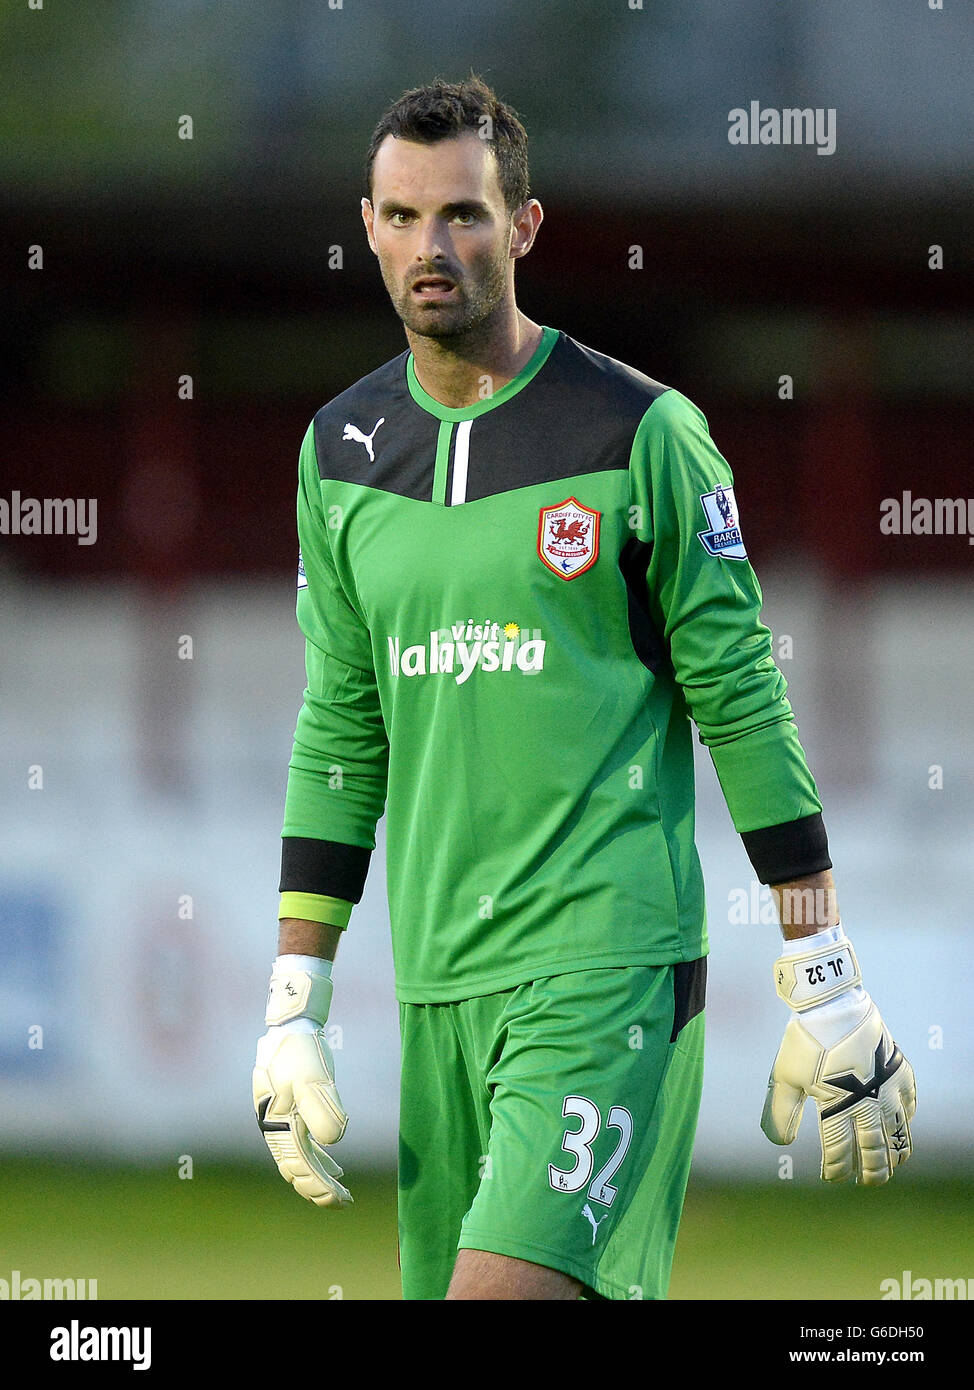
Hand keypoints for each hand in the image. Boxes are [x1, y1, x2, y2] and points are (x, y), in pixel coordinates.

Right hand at [253, 1023, 351, 1205]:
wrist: (289, 1026)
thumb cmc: (301, 1051)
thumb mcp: (313, 1078)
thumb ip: (323, 1109)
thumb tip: (335, 1142)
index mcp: (278, 1124)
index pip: (301, 1167)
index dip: (321, 1187)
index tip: (343, 1199)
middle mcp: (275, 1127)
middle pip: (296, 1170)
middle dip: (319, 1189)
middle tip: (346, 1202)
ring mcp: (281, 1120)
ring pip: (298, 1160)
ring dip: (319, 1177)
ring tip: (342, 1191)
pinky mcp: (290, 1111)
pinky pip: (301, 1145)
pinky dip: (317, 1159)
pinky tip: (335, 1165)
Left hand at [761, 930, 915, 1183]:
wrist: (834, 1005)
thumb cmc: (806, 1042)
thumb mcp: (784, 1077)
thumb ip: (780, 1113)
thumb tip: (779, 1144)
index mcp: (838, 1108)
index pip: (839, 1154)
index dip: (835, 1171)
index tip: (831, 1178)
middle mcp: (870, 1105)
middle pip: (876, 1154)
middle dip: (871, 1172)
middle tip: (865, 1181)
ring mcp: (890, 1091)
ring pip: (900, 1137)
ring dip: (894, 1155)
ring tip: (888, 1165)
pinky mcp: (902, 1075)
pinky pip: (910, 1110)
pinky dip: (905, 1125)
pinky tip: (898, 1129)